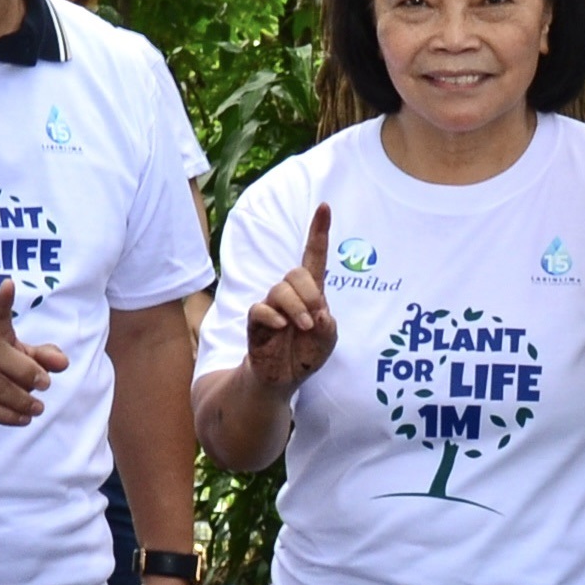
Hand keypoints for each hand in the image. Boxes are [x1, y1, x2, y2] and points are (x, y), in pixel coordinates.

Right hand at [0, 279, 70, 427]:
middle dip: (25, 372)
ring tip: (37, 408)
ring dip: (21, 401)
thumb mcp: (21, 357)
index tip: (9, 285)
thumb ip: (44, 357)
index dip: (2, 300)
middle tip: (45, 384)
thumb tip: (63, 362)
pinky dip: (9, 416)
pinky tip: (23, 418)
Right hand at [245, 204, 337, 389]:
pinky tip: (281, 327)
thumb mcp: (328, 340)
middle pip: (296, 272)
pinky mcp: (256, 321)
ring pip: (279, 290)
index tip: (325, 207)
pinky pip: (260, 308)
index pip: (314, 256)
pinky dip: (273, 317)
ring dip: (296, 308)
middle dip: (309, 292)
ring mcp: (272, 306)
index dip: (319, 232)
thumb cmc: (306, 353)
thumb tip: (319, 312)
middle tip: (315, 316)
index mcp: (311, 293)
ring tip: (302, 327)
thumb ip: (328, 325)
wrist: (283, 378)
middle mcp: (290, 294)